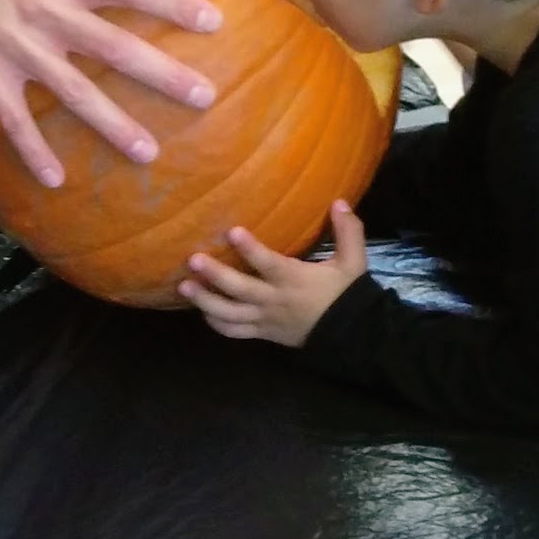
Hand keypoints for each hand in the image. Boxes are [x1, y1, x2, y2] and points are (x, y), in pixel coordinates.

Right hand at [0, 0, 221, 187]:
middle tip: (205, 100)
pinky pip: (13, 118)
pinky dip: (32, 150)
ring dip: (112, 124)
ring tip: (148, 153)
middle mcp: (52, 14)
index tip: (214, 24)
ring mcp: (19, 47)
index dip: (177, 6)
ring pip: (75, 92)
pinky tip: (54, 180)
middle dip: (164, 76)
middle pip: (119, 49)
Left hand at [177, 201, 367, 346]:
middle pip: (241, 290)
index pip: (269, 264)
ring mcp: (265, 319)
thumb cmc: (346, 294)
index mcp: (294, 280)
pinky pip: (235, 332)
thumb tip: (339, 202)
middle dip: (216, 275)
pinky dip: (216, 323)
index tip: (232, 231)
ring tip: (184, 286)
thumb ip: (348, 232)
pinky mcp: (262, 333)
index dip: (251, 249)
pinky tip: (201, 310)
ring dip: (205, 301)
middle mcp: (274, 300)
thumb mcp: (354, 263)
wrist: (351, 336)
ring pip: (230, 314)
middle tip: (193, 260)